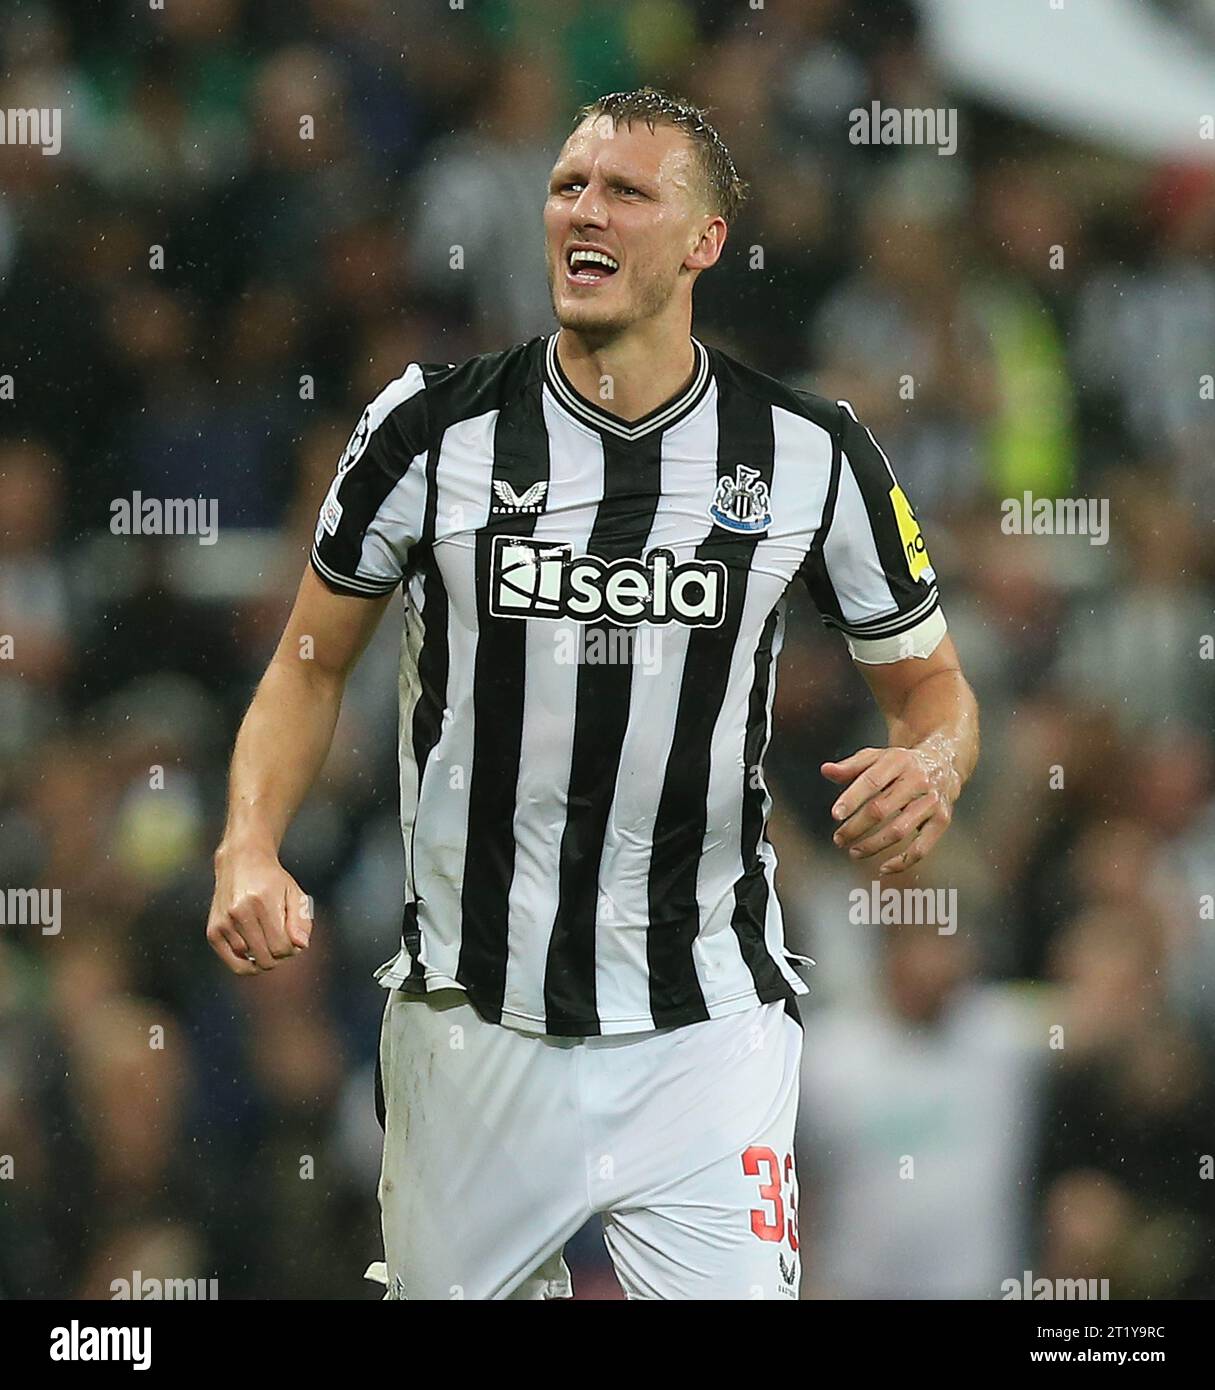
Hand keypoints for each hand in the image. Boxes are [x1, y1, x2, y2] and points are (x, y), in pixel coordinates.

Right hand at [206, 840, 311, 974]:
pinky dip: (247, 962)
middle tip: (281, 942)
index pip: (281, 948)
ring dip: (263, 957)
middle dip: (279, 956)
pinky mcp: (213, 931)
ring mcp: (223, 923)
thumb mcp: (294, 894)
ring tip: (267, 940)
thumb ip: (301, 921)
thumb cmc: (272, 880)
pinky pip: (234, 963)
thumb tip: (301, 946)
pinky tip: (254, 949)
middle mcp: (239, 912)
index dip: (292, 949)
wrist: (241, 862)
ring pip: (250, 963)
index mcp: (262, 902)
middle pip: (265, 959)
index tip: (293, 939)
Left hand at [821, 739, 959, 874]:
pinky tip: (884, 867)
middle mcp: (917, 780)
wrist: (944, 762)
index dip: (852, 799)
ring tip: (854, 851)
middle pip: (881, 809)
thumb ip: (850, 766)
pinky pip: (922, 847)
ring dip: (873, 845)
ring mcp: (931, 801)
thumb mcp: (877, 757)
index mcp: (898, 761)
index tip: (835, 815)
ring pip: (899, 830)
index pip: (871, 781)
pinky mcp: (942, 820)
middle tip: (839, 839)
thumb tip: (826, 771)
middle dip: (855, 827)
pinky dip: (902, 862)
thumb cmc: (902, 764)